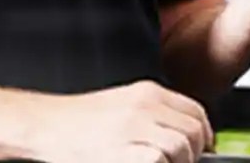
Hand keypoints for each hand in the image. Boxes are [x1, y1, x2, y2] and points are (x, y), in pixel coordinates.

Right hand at [30, 80, 212, 162]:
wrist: (44, 125)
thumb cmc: (77, 121)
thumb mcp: (121, 105)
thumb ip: (151, 114)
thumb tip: (180, 132)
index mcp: (147, 93)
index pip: (195, 111)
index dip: (204, 134)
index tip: (203, 147)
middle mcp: (145, 106)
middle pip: (194, 130)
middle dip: (194, 151)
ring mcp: (135, 128)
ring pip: (182, 146)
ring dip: (178, 162)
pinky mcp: (125, 150)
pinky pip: (160, 159)